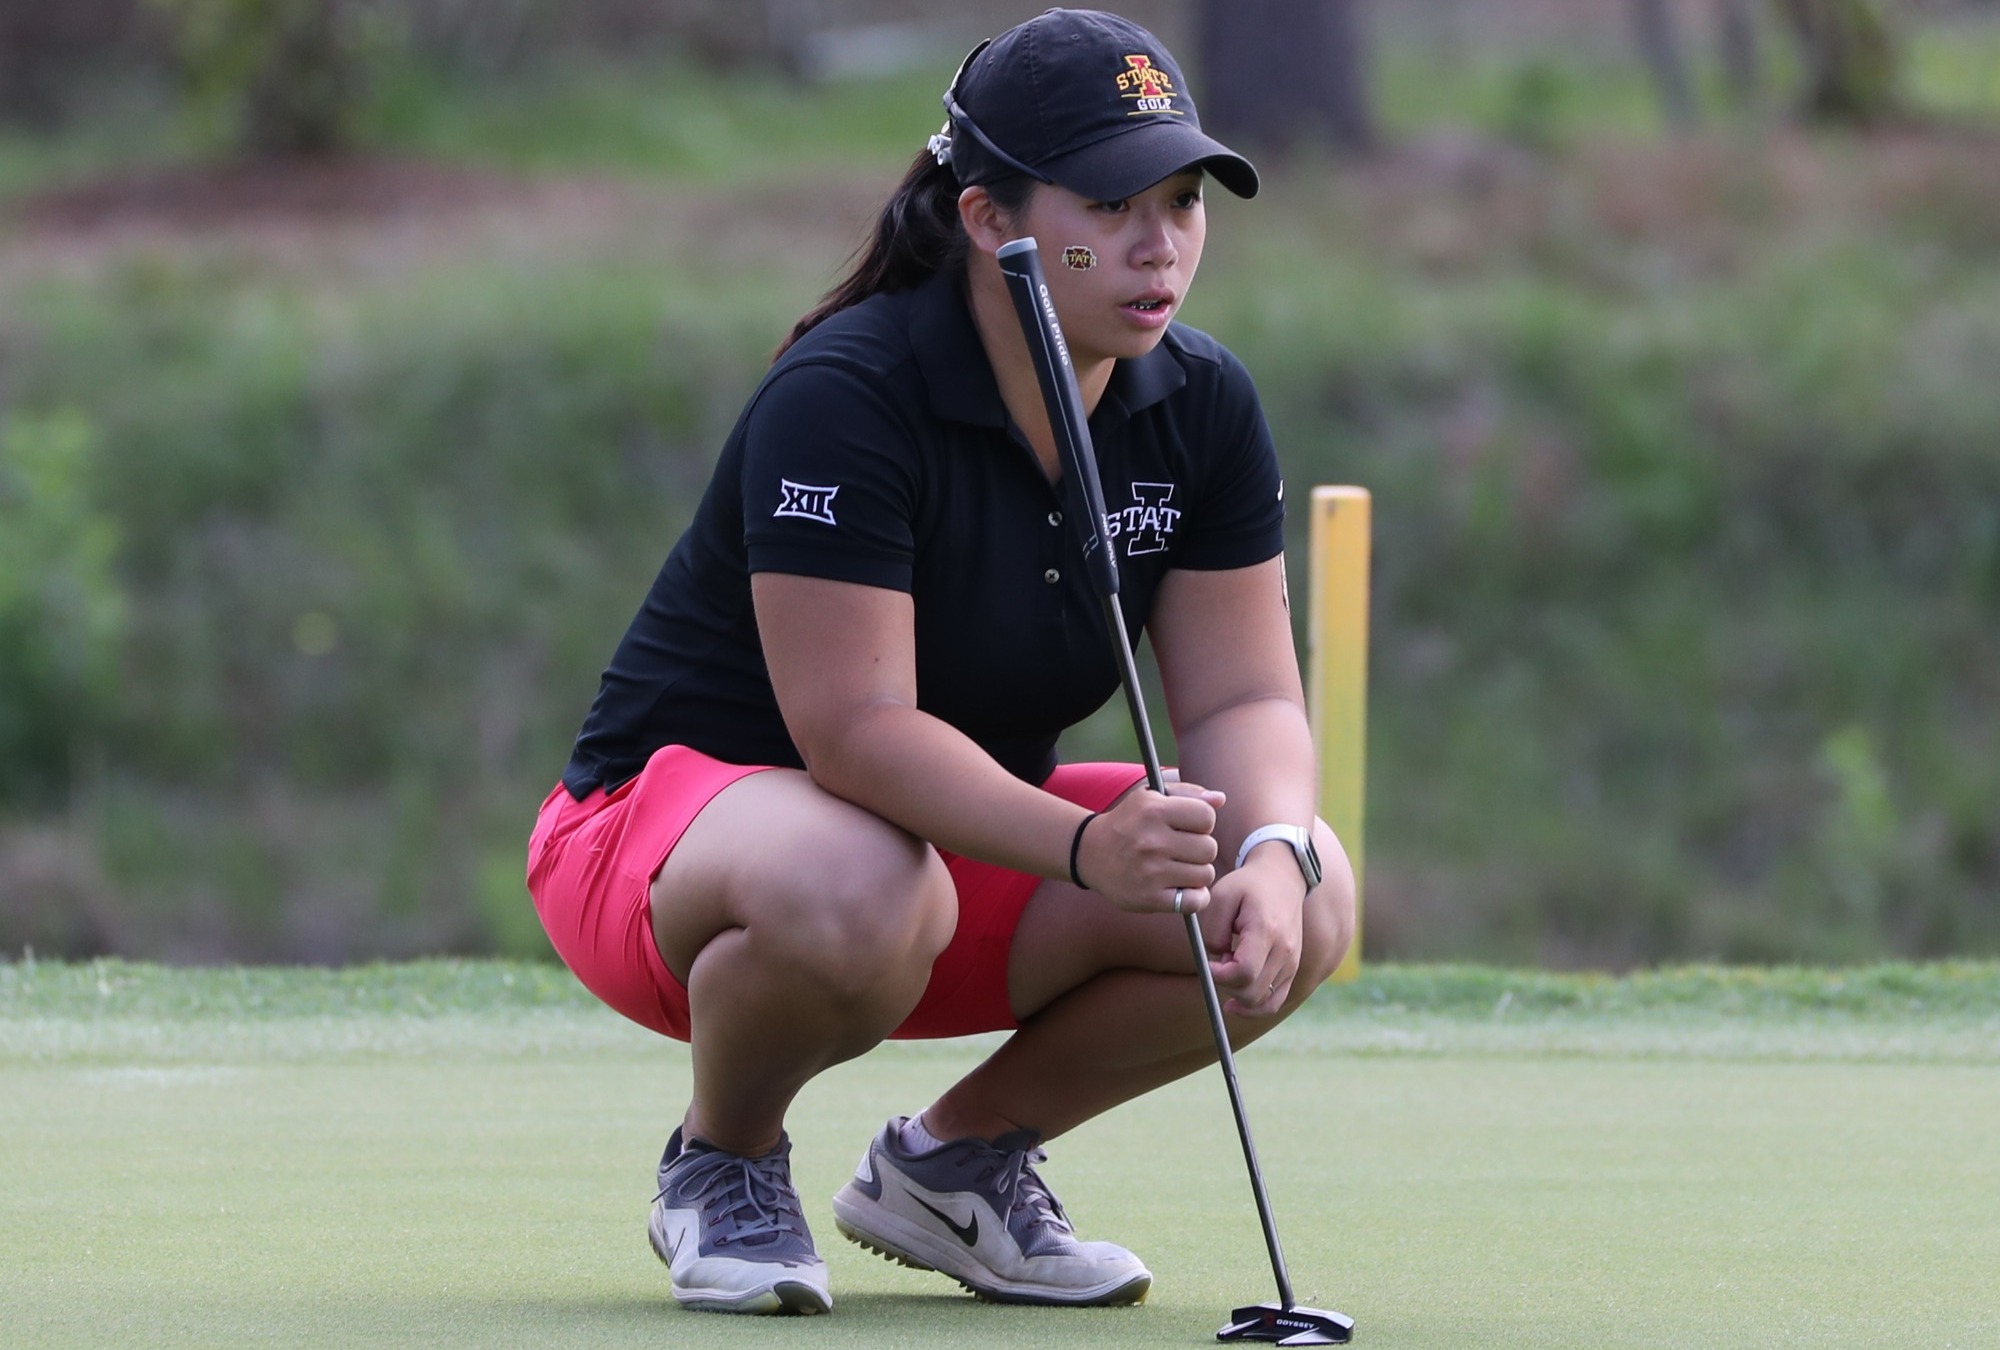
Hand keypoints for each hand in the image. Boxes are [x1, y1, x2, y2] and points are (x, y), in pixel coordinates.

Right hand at [1074, 781, 1225, 914]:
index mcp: (1153, 810)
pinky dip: (1195, 897)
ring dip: (1197, 872)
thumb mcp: (1150, 797)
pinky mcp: (1149, 899)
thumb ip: (1188, 794)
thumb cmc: (1129, 822)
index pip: (1206, 816)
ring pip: (1205, 874)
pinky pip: (1194, 901)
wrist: (1091, 853)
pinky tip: (1183, 888)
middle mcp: (1151, 841)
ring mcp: (1150, 872)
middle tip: (1183, 849)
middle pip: (1209, 848)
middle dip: (1200, 848)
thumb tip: (1220, 799)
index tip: (1189, 827)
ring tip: (1179, 867)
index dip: (1202, 822)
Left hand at [1199, 848, 1307, 1016]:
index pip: (1244, 972)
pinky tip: (1236, 1003)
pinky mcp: (1292, 969)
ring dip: (1239, 995)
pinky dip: (1255, 1008)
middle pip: (1252, 992)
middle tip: (1219, 963)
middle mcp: (1285, 950)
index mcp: (1266, 930)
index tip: (1209, 963)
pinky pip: (1275, 1001)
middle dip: (1227, 985)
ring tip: (1229, 973)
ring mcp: (1292, 962)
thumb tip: (1218, 959)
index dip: (1220, 975)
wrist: (1283, 878)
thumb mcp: (1221, 895)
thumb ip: (1213, 930)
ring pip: (1263, 1002)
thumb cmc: (1248, 886)